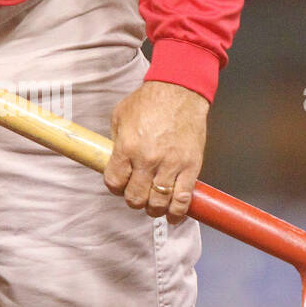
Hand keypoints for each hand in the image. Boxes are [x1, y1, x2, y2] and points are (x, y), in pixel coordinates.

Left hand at [103, 81, 207, 222]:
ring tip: (155, 205)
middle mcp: (148, 159)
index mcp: (127, 147)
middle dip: (134, 200)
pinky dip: (177, 212)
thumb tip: (114, 162)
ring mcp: (171, 164)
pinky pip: (183, 198)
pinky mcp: (191, 167)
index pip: (114, 183)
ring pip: (159, 202)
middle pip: (135, 197)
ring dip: (154, 208)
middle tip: (138, 195)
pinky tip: (174, 215)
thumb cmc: (150, 101)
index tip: (121, 185)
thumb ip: (116, 143)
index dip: (115, 188)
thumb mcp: (120, 117)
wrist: (180, 91)